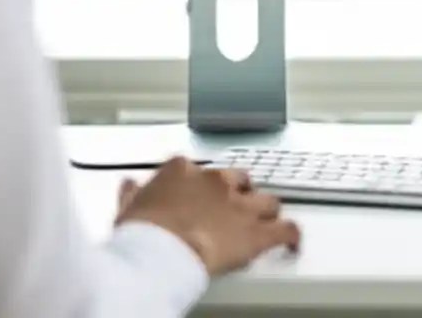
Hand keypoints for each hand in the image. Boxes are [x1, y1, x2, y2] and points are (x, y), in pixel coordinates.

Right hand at [115, 157, 301, 276]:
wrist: (158, 252)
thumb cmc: (140, 233)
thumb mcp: (128, 208)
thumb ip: (134, 194)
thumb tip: (129, 186)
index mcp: (183, 171)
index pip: (198, 168)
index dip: (202, 183)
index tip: (198, 193)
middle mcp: (217, 181)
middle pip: (240, 179)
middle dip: (240, 192)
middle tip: (233, 208)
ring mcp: (240, 205)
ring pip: (266, 201)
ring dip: (266, 212)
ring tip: (264, 223)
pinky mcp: (256, 232)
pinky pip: (285, 230)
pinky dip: (290, 235)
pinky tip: (292, 241)